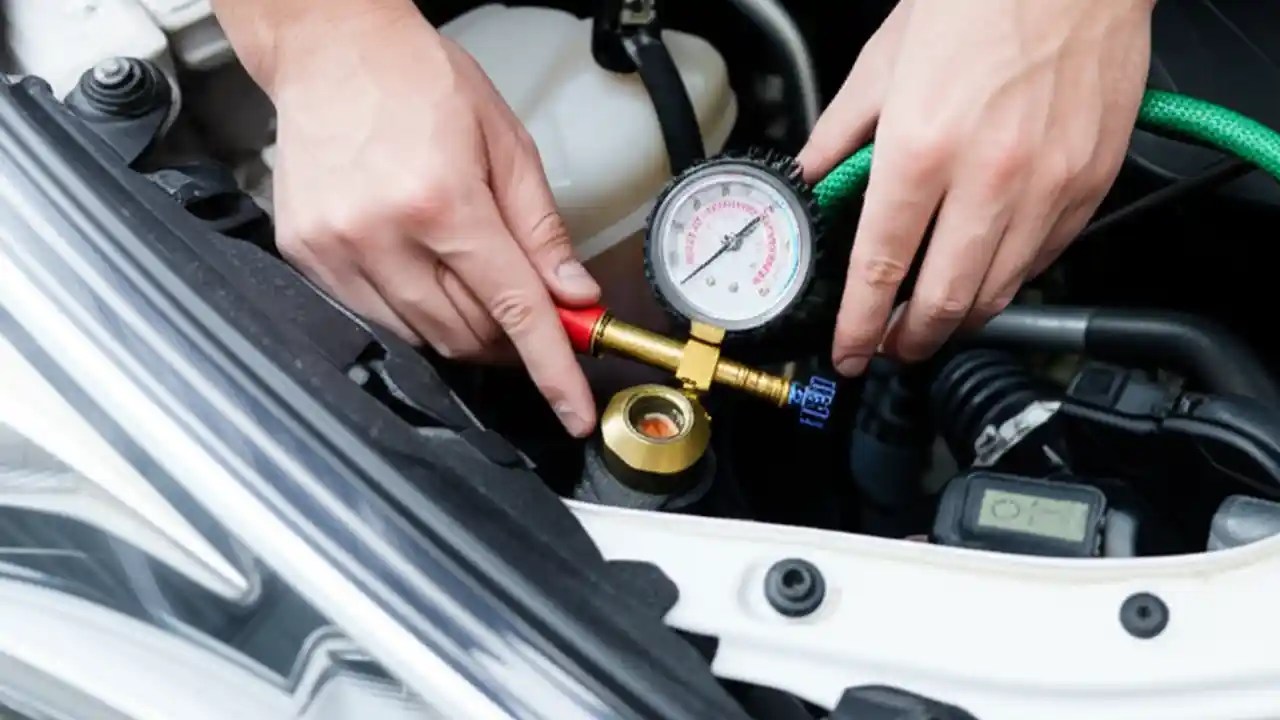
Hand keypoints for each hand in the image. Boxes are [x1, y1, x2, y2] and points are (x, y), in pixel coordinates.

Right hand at [249, 4, 599, 435]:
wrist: (331, 49)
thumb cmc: (417, 81)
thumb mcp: (505, 143)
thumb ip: (542, 228)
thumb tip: (573, 295)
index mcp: (442, 201)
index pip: (514, 310)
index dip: (552, 370)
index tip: (572, 412)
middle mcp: (382, 233)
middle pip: (466, 335)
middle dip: (510, 339)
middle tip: (529, 312)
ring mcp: (336, 250)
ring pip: (420, 337)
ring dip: (461, 327)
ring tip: (470, 277)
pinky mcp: (306, 255)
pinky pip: (373, 317)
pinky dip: (411, 311)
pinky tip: (420, 268)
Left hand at [798, 0, 1155, 374]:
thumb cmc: (979, 0)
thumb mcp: (883, 63)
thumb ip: (840, 133)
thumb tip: (814, 176)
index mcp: (921, 148)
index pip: (880, 267)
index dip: (860, 324)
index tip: (851, 351)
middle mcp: (987, 177)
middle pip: (944, 299)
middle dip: (911, 340)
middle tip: (894, 345)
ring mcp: (1047, 185)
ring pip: (1000, 290)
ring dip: (962, 318)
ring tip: (937, 319)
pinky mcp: (1090, 182)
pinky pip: (1046, 257)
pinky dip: (1013, 277)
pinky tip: (991, 270)